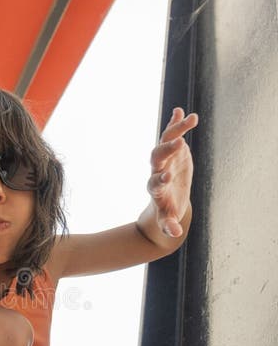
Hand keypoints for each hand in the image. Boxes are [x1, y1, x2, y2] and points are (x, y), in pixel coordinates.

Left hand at [148, 107, 197, 237]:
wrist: (169, 198)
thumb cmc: (168, 210)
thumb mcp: (168, 219)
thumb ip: (169, 225)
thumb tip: (175, 234)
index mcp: (156, 188)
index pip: (154, 182)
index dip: (160, 179)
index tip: (167, 177)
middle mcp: (157, 170)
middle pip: (157, 157)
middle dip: (166, 150)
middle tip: (179, 143)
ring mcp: (165, 158)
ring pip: (166, 141)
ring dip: (177, 130)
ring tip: (191, 119)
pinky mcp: (173, 150)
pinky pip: (172, 134)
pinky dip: (176, 124)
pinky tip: (181, 111)